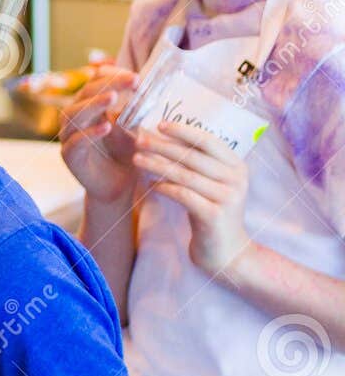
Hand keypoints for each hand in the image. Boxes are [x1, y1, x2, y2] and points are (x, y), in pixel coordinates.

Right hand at [58, 66, 139, 201]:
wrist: (119, 188)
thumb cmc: (124, 155)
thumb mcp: (131, 128)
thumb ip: (132, 109)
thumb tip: (143, 84)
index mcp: (88, 107)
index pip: (95, 83)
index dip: (113, 76)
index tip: (137, 77)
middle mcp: (75, 118)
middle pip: (84, 94)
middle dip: (107, 85)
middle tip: (130, 80)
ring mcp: (69, 136)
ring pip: (74, 114)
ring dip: (94, 104)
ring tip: (113, 97)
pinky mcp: (69, 156)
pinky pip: (75, 141)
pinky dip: (90, 133)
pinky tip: (107, 127)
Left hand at [133, 121, 251, 275]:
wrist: (227, 251)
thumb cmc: (212, 210)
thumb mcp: (210, 183)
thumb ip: (197, 162)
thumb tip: (164, 136)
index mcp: (237, 166)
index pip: (209, 141)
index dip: (184, 131)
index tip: (159, 124)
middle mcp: (236, 180)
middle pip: (193, 157)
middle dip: (162, 146)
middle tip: (139, 140)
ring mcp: (228, 198)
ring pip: (185, 175)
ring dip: (157, 165)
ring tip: (137, 159)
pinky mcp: (214, 215)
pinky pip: (183, 195)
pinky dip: (165, 187)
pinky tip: (151, 184)